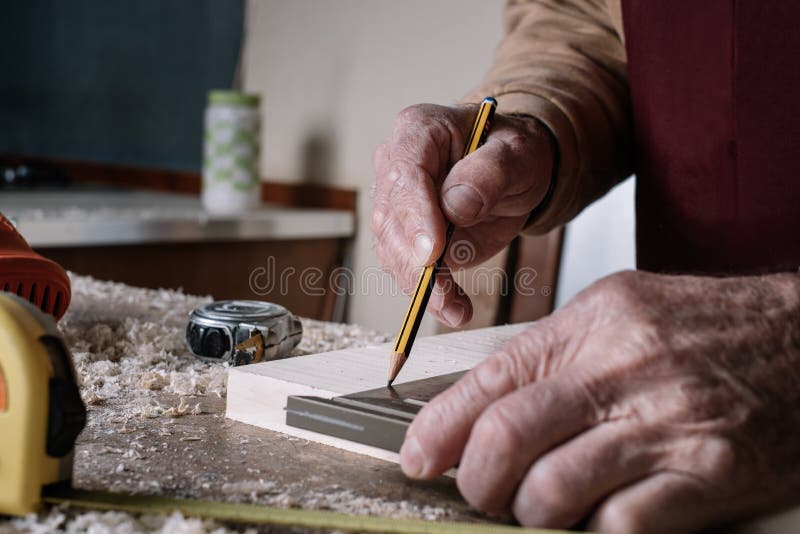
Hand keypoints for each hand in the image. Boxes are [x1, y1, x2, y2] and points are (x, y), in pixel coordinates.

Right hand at [371, 104, 552, 326]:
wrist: (514, 173)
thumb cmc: (512, 154)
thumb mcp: (518, 154)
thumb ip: (489, 173)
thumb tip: (455, 205)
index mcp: (417, 131)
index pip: (405, 174)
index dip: (415, 216)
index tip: (432, 252)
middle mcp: (395, 166)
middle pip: (390, 218)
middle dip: (415, 261)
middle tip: (443, 291)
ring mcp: (395, 203)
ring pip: (392, 250)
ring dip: (420, 285)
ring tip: (455, 307)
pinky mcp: (405, 237)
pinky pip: (406, 269)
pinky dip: (427, 294)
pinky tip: (453, 308)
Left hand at [400, 270, 799, 531]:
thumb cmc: (710, 327)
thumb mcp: (620, 311)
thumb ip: (553, 354)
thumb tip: (485, 402)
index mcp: (593, 324)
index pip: (491, 378)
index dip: (440, 425)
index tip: (418, 455)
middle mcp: (623, 370)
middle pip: (508, 437)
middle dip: (476, 480)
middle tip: (478, 491)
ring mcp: (666, 424)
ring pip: (553, 491)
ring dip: (530, 514)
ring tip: (539, 507)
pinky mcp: (708, 475)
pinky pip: (619, 526)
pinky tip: (593, 521)